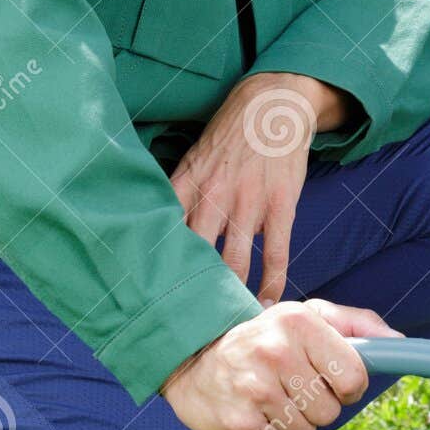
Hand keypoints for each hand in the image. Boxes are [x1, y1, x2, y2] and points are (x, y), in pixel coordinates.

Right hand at [159, 298, 404, 429]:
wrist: (193, 360)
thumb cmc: (263, 338)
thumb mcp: (308, 316)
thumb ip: (356, 325)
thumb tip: (399, 342)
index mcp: (300, 321)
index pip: (353, 376)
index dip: (347, 387)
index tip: (328, 381)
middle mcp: (276, 350)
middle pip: (331, 410)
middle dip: (317, 406)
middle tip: (292, 387)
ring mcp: (254, 386)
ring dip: (295, 424)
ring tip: (272, 399)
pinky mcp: (238, 420)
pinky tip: (257, 415)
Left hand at [170, 71, 348, 303]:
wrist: (274, 103)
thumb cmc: (229, 133)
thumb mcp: (193, 156)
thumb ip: (178, 193)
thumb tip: (154, 229)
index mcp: (186, 185)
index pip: (163, 235)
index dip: (156, 271)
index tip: (149, 301)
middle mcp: (214, 197)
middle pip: (196, 258)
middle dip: (192, 293)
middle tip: (189, 325)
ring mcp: (249, 202)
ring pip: (235, 263)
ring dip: (232, 296)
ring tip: (227, 322)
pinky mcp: (280, 205)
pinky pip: (275, 253)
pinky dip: (272, 282)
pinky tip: (268, 301)